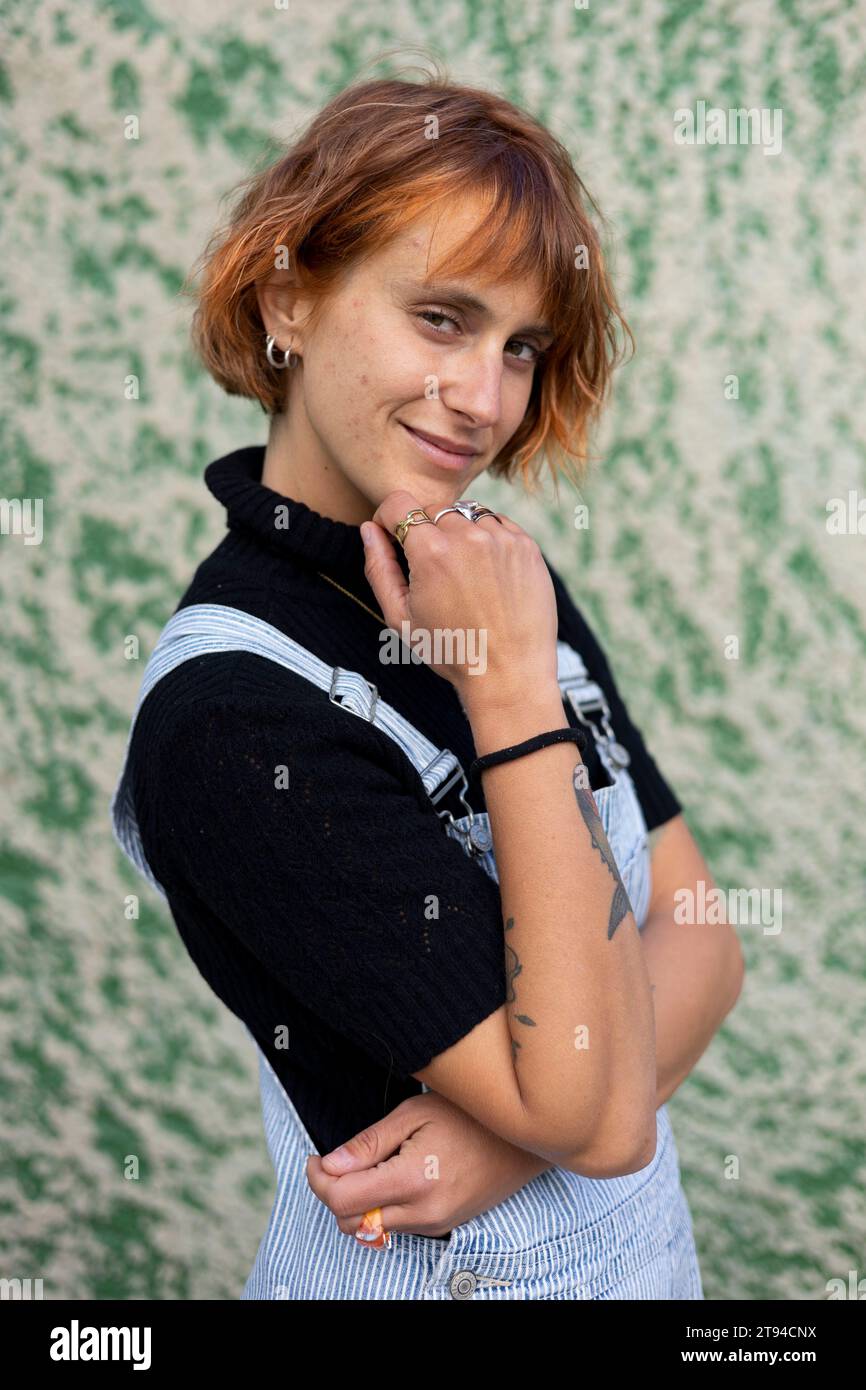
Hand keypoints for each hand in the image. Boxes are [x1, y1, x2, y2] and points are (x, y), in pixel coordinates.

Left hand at [306, 1091, 548, 1238]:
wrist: (522, 1137)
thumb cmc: (469, 1115)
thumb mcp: (415, 1114)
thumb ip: (370, 1143)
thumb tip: (329, 1164)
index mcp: (412, 1181)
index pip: (343, 1199)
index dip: (318, 1179)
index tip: (314, 1158)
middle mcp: (423, 1212)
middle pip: (351, 1222)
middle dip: (333, 1194)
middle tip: (332, 1162)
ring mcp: (435, 1223)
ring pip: (371, 1229)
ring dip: (356, 1203)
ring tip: (363, 1165)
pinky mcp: (443, 1225)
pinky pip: (396, 1226)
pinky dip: (380, 1208)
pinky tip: (388, 1176)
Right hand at [361, 489, 558, 708]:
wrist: (510, 673)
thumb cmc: (450, 650)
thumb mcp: (400, 618)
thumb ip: (378, 568)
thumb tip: (369, 529)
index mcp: (431, 553)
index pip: (399, 504)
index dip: (390, 519)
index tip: (395, 538)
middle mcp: (468, 537)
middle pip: (434, 509)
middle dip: (427, 531)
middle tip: (434, 571)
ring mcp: (502, 539)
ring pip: (467, 514)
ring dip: (459, 533)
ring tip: (464, 574)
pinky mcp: (527, 546)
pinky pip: (498, 524)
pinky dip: (488, 539)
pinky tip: (487, 573)